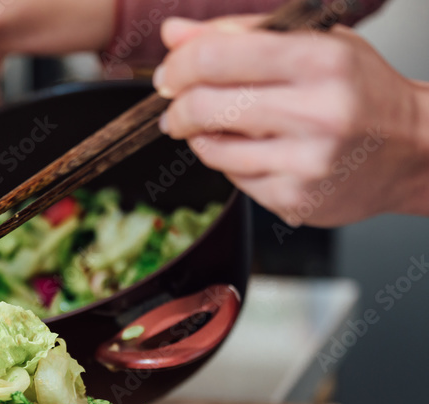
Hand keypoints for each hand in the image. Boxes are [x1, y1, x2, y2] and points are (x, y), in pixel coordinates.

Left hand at [154, 16, 428, 226]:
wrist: (413, 150)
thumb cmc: (359, 90)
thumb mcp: (313, 43)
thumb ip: (239, 35)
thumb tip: (172, 33)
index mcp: (320, 61)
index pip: (217, 57)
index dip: (179, 66)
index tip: (169, 74)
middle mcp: (317, 112)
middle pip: (206, 105)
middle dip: (178, 107)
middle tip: (176, 107)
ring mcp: (306, 162)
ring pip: (212, 148)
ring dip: (200, 136)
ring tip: (218, 126)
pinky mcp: (295, 199)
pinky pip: (233, 179)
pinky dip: (230, 163)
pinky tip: (254, 151)